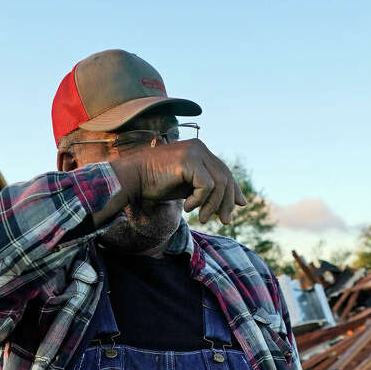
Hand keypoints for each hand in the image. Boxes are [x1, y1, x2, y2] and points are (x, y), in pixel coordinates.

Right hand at [101, 139, 247, 224]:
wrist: (132, 180)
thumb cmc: (155, 185)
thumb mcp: (186, 188)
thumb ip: (206, 190)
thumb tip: (232, 203)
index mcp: (199, 151)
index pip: (224, 171)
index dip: (233, 189)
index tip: (238, 205)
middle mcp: (199, 147)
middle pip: (225, 177)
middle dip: (227, 202)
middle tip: (225, 221)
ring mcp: (194, 152)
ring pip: (219, 183)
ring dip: (213, 205)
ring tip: (202, 218)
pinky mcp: (188, 160)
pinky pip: (206, 186)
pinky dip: (199, 201)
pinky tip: (187, 207)